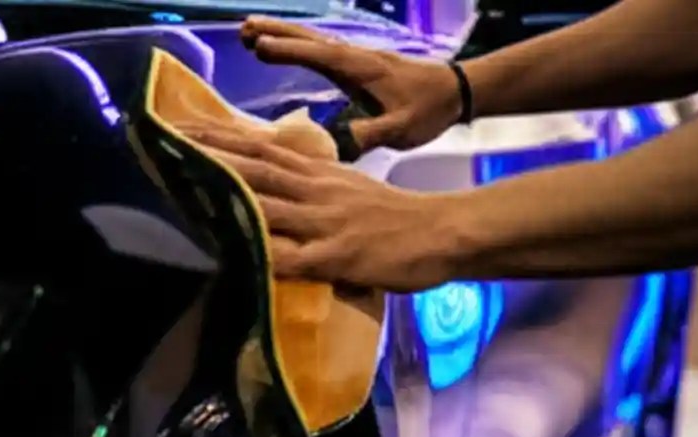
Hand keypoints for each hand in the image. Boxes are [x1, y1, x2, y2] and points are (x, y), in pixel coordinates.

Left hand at [180, 123, 464, 292]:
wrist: (440, 231)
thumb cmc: (392, 214)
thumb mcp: (347, 187)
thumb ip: (310, 184)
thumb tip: (270, 183)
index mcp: (319, 172)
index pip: (262, 147)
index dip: (222, 136)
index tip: (184, 126)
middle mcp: (317, 191)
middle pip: (255, 168)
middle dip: (211, 156)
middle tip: (171, 144)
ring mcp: (326, 224)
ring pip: (268, 207)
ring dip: (227, 198)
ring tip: (187, 189)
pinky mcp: (338, 257)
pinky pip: (294, 258)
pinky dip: (264, 255)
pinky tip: (237, 255)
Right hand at [239, 16, 462, 153]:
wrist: (454, 91)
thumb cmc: (428, 110)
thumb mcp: (401, 129)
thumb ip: (370, 135)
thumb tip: (337, 146)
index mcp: (361, 69)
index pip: (319, 55)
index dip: (289, 50)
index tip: (259, 46)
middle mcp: (354, 57)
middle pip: (310, 39)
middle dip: (276, 33)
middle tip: (243, 29)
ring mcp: (355, 57)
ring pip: (313, 40)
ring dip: (283, 33)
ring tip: (250, 31)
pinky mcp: (357, 62)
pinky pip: (320, 47)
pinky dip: (298, 43)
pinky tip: (286, 45)